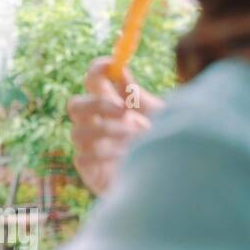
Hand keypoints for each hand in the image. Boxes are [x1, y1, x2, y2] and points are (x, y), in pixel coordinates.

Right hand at [67, 56, 163, 194]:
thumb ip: (137, 95)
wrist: (174, 184)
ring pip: (78, 132)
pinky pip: (82, 157)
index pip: (93, 82)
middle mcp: (98, 126)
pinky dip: (105, 155)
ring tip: (134, 139)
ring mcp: (92, 149)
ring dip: (108, 132)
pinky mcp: (90, 172)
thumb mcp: (158, 117)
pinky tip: (127, 159)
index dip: (98, 70)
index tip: (112, 64)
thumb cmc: (167, 148)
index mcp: (113, 106)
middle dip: (96, 104)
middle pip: (75, 106)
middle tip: (124, 110)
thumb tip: (121, 67)